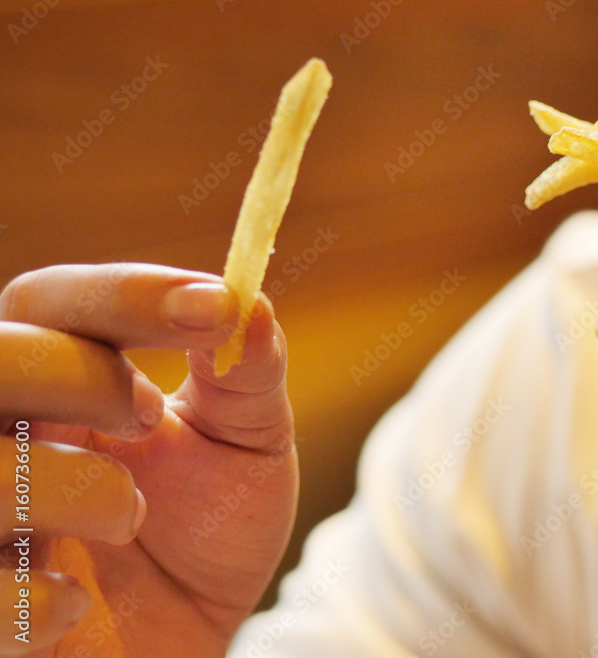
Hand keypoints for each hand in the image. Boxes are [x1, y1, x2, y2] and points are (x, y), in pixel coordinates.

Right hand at [0, 264, 296, 656]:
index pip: (53, 302)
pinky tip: (76, 602)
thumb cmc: (211, 523)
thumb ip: (247, 374)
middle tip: (149, 416)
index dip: (126, 294)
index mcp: (65, 380)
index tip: (213, 307)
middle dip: (78, 374)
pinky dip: (29, 597)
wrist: (195, 629)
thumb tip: (252, 302)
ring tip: (132, 516)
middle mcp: (7, 433)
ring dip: (75, 487)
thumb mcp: (249, 442)